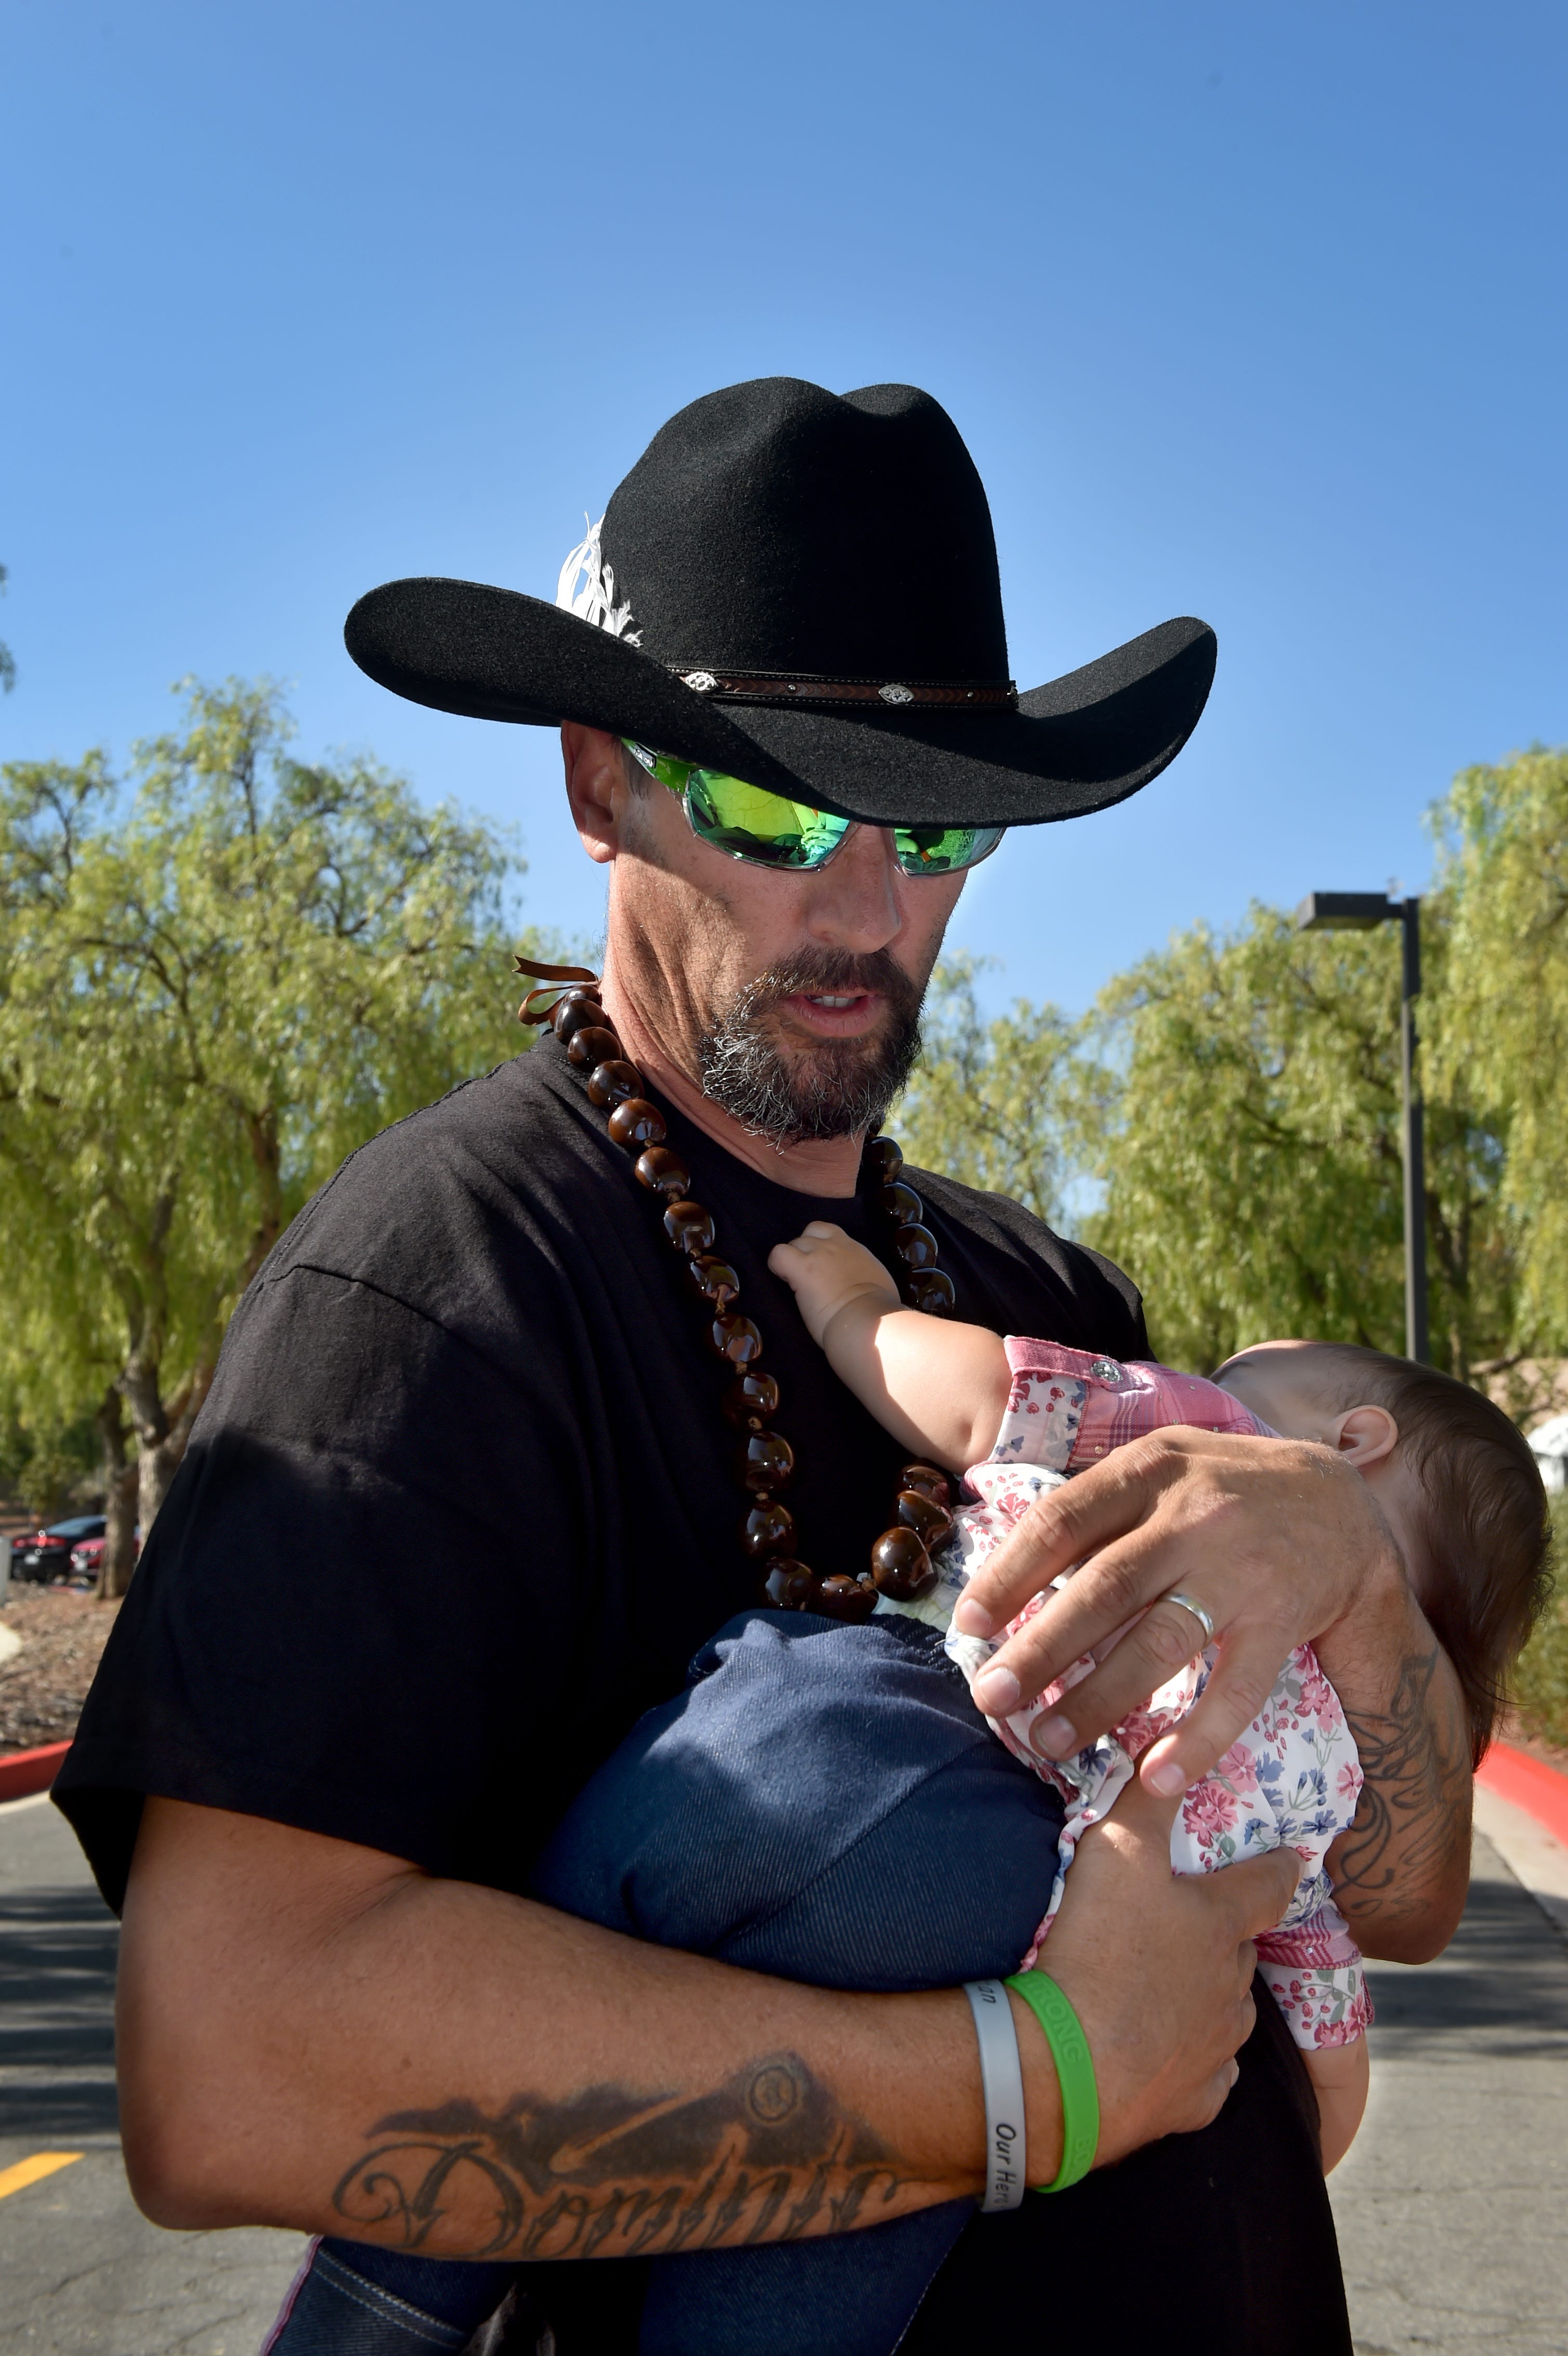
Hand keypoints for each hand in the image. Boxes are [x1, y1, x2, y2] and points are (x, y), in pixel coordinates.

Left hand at [769, 1221, 899, 1346]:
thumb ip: (867, 1278)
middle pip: (810, 1234)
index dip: (820, 1244)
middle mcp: (837, 1245)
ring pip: (795, 1241)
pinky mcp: (802, 1269)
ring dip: (792, 1258)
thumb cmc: (879, 1311)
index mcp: (856, 1250)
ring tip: (794, 1280)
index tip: (821, 1265)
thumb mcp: (880, 1284)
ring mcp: (818, 1254)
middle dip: (805, 1251)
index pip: (831, 1232)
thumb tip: (866, 1288)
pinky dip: (777, 1264)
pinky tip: (784, 1279)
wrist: (870, 1321)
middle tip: (807, 1275)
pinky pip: (778, 1254)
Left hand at [950, 1426, 1405, 1796]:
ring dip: (1100, 1699)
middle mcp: (1193, 1515)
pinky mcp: (1283, 1619)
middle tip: (991, 1698)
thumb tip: (1012, 1573)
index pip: (1064, 1520)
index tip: (968, 1624)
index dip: (1010, 1574)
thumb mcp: (1162, 1467)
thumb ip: (1099, 1509)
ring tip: (1047, 1742)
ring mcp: (1241, 1569)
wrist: (1341, 1501)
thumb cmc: (1223, 1488)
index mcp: (1150, 1469)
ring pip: (1160, 1641)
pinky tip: (1155, 1778)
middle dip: (1041, 1649)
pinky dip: (1197, 1738)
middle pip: (1104, 1588)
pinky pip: (1237, 1689)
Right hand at [1022, 1770, 1299, 2170]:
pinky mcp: (1196, 2101)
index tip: (1289, 1857)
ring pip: (1229, 2011)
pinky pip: (1209, 2074)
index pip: (1271, 1885)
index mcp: (1221, 1924)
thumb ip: (1147, 1797)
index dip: (1280, 1866)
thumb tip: (1171, 1745)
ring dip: (1210, 1996)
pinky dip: (1195, 2060)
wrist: (1067, 2066)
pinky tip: (1168, 2053)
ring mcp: (1218, 2046)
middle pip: (1242, 1949)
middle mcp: (1233, 1984)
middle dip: (1224, 1935)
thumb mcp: (1115, 1851)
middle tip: (1188, 1924)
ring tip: (1169, 1987)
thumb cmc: (1098, 1947)